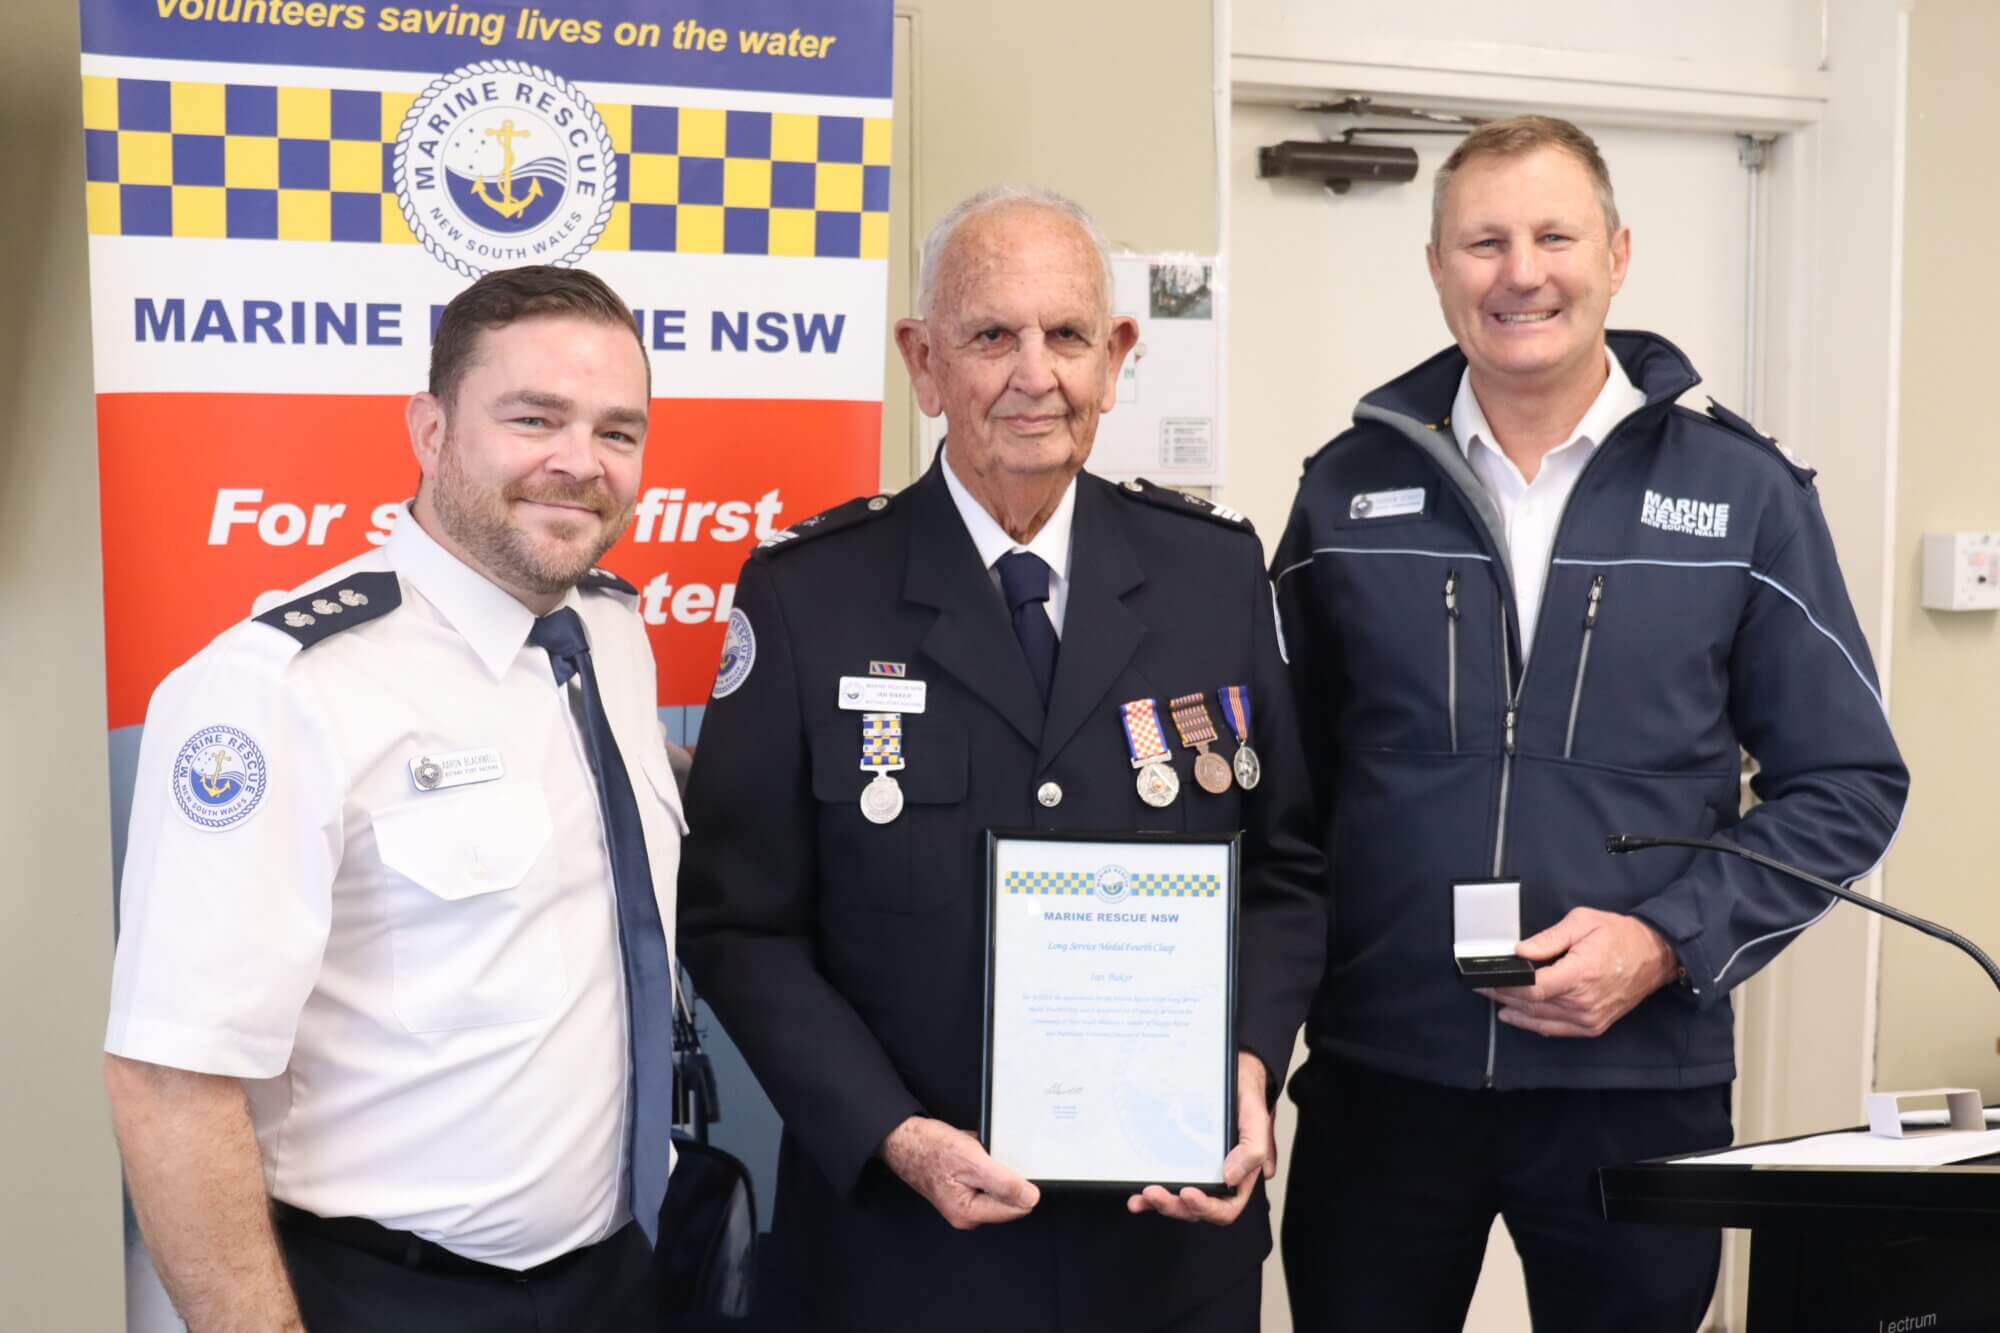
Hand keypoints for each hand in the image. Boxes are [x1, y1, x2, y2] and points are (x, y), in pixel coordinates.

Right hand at [879, 1116, 1039, 1229]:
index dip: (1020, 1184)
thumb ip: (1003, 1183)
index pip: (1017, 1208)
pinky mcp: (961, 1189)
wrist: (901, 1138)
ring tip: (975, 1150)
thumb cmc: (929, 1148)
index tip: (1008, 1163)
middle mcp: (968, 1214)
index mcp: (971, 1213)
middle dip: (1003, 1172)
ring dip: (992, 1164)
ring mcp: (963, 1202)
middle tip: (984, 1155)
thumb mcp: (972, 1161)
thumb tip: (1031, 1198)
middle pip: (1008, 1197)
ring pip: (996, 1184)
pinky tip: (970, 1149)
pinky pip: (984, 1175)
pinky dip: (982, 1160)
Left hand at [1126, 1051, 1272, 1224]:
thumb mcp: (1256, 1119)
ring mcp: (1200, 1171)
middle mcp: (1220, 1178)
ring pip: (1180, 1200)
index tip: (1189, 1194)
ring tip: (1143, 1196)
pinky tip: (1139, 1197)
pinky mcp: (1184, 1160)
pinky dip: (1151, 1196)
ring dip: (1160, 1203)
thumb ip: (1252, 1149)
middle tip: (1155, 1193)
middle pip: (1198, 1207)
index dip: (1207, 1207)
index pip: (1226, 1207)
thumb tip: (1230, 1177)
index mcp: (1241, 1175)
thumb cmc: (1247, 1098)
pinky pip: (1168, 1184)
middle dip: (1175, 1206)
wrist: (1235, 1075)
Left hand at [1479, 907, 1679, 1037]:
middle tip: (1482, 987)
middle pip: (1532, 1005)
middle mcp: (1583, 1002)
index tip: (1487, 979)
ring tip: (1494, 1000)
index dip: (1506, 986)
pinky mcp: (1593, 1025)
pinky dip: (1534, 1024)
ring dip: (1514, 1011)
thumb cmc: (1620, 936)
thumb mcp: (1582, 923)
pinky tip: (1516, 1016)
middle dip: (1503, 995)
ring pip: (1540, 1020)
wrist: (1656, 956)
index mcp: (1580, 975)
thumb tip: (1520, 951)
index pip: (1533, 988)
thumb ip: (1547, 939)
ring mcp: (1589, 1018)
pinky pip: (1556, 1030)